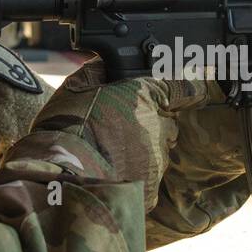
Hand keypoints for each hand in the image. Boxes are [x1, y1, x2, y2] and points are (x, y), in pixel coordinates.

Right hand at [27, 59, 217, 211]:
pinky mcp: (150, 190)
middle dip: (150, 126)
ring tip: (108, 156)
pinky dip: (133, 178)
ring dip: (140, 154)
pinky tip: (109, 175)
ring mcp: (156, 161)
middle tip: (118, 131)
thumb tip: (109, 61)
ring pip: (157, 154)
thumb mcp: (76, 86)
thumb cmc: (65, 129)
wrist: (60, 177)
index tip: (191, 93)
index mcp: (144, 98)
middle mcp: (157, 128)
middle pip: (166, 125)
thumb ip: (100, 71)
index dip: (184, 91)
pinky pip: (147, 181)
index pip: (183, 89)